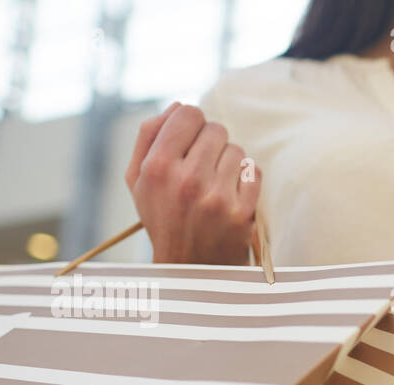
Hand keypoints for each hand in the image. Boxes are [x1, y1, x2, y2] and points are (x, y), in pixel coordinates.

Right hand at [124, 103, 260, 264]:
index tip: (192, 140)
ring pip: (236, 151)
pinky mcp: (241, 213)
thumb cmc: (163, 219)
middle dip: (212, 144)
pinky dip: (247, 181)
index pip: (187, 113)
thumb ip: (149, 137)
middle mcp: (186, 180)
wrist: (188, 270)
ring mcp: (216, 197)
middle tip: (204, 168)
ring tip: (216, 186)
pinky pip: (254, 172)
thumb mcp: (139, 180)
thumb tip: (178, 105)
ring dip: (230, 164)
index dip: (192, 123)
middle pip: (215, 129)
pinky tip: (232, 197)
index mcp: (157, 167)